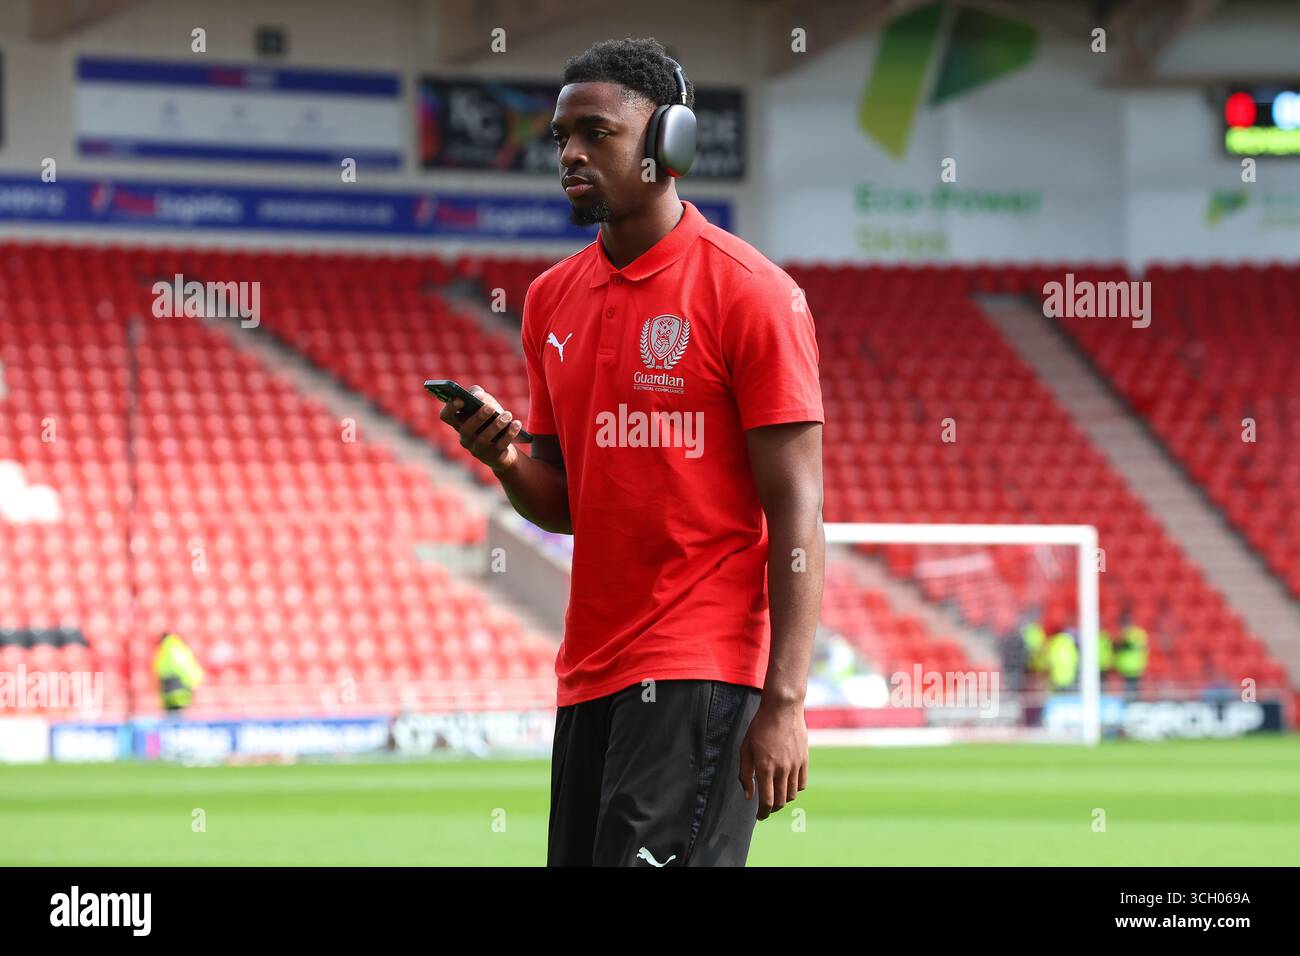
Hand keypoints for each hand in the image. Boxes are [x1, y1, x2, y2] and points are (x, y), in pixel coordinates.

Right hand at [438, 384, 524, 472]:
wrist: (504, 448)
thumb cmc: (491, 421)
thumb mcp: (486, 405)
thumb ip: (480, 395)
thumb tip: (478, 395)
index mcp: (459, 423)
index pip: (446, 416)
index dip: (450, 408)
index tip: (460, 399)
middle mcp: (465, 438)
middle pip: (466, 429)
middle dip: (478, 417)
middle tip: (490, 407)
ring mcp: (478, 449)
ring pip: (484, 438)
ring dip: (496, 425)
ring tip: (508, 415)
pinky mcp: (493, 457)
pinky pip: (500, 445)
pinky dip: (509, 434)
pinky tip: (516, 424)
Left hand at [738, 696, 807, 820]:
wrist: (782, 708)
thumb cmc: (759, 727)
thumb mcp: (745, 748)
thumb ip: (745, 773)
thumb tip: (748, 795)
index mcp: (764, 767)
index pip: (767, 800)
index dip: (763, 813)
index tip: (760, 816)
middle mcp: (781, 769)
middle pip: (780, 801)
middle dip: (772, 809)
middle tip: (767, 808)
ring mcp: (795, 765)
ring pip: (792, 794)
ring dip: (783, 800)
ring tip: (777, 797)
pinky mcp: (804, 760)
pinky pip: (802, 783)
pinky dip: (795, 789)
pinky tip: (788, 785)